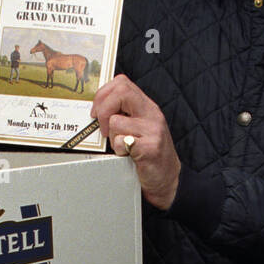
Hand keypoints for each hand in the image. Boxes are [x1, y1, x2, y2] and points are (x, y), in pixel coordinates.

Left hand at [91, 74, 180, 209]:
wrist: (166, 180)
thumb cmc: (148, 154)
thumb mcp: (139, 127)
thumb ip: (124, 114)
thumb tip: (97, 108)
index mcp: (147, 106)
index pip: (122, 83)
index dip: (103, 94)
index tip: (97, 112)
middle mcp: (152, 114)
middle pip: (121, 92)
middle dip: (103, 109)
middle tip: (103, 127)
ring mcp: (152, 131)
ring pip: (116, 122)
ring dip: (112, 138)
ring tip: (122, 147)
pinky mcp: (150, 148)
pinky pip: (121, 142)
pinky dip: (119, 150)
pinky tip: (127, 155)